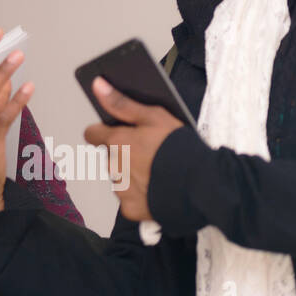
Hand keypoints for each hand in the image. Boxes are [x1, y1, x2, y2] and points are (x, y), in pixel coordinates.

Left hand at [83, 78, 183, 221]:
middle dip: (124, 154)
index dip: (104, 132)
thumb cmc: (179, 148)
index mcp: (116, 142)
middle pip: (110, 157)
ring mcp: (122, 190)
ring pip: (119, 179)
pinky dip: (140, 197)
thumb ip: (122, 103)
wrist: (203, 186)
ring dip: (131, 175)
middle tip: (150, 153)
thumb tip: (98, 85)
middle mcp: (113, 166)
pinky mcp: (131, 209)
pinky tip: (158, 190)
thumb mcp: (154, 116)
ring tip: (158, 172)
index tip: (118, 133)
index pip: (93, 134)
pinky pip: (129, 201)